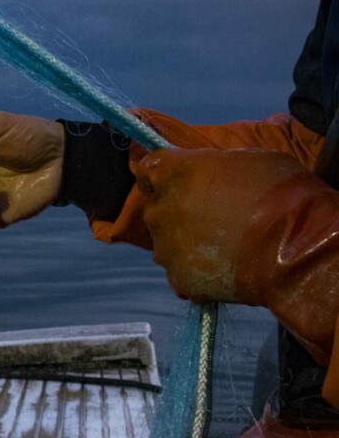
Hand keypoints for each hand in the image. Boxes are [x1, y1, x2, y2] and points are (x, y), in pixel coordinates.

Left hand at [136, 147, 309, 303]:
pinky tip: (221, 272)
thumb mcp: (245, 160)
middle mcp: (160, 210)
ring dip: (184, 246)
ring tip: (221, 250)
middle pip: (157, 210)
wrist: (290, 246)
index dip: (158, 177)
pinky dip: (195, 273)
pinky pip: (180, 274)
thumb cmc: (276, 192)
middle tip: (210, 219)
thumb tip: (207, 174)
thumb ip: (211, 168)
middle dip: (176, 213)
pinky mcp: (177, 277)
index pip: (147, 170)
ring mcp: (165, 248)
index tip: (173, 182)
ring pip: (166, 245)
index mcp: (174, 173)